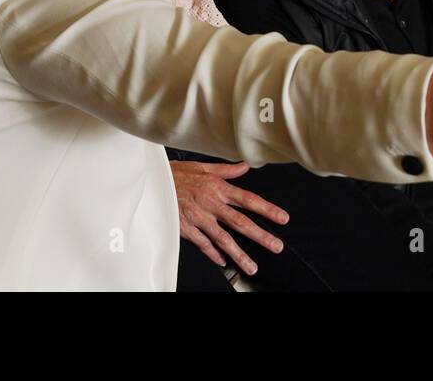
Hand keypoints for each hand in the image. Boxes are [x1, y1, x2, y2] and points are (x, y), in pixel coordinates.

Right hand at [170, 160, 288, 275]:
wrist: (151, 181)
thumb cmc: (175, 174)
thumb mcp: (202, 167)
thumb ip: (226, 170)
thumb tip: (245, 167)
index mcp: (217, 188)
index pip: (248, 199)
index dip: (267, 209)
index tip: (282, 218)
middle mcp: (211, 204)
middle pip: (240, 222)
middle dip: (260, 235)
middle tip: (276, 246)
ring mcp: (198, 218)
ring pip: (223, 239)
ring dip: (239, 254)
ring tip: (252, 266)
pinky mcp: (186, 228)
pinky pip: (202, 244)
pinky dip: (213, 254)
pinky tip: (223, 261)